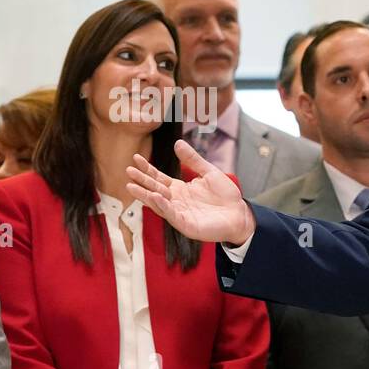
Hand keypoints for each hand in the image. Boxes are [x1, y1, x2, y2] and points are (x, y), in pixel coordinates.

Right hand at [125, 140, 255, 245]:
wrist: (240, 213)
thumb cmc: (226, 196)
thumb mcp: (209, 173)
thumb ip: (193, 160)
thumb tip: (178, 143)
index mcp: (180, 189)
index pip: (158, 178)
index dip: (147, 169)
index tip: (136, 158)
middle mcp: (176, 201)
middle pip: (154, 189)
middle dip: (142, 181)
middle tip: (128, 170)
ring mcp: (180, 214)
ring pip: (158, 204)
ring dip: (145, 195)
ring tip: (131, 186)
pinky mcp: (186, 225)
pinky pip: (171, 215)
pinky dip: (162, 206)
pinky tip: (155, 197)